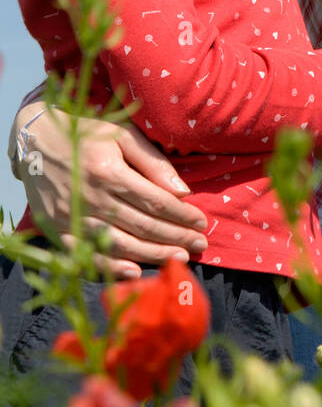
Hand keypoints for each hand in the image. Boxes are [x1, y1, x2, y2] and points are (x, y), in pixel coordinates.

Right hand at [13, 106, 207, 278]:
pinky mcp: (58, 230)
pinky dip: (112, 267)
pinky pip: (88, 255)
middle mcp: (91, 198)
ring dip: (153, 255)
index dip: (182, 215)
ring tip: (180, 258)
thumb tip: (183, 191)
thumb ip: (153, 162)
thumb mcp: (122, 136)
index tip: (201, 222)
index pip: (156, 202)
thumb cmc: (86, 135)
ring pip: (121, 244)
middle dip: (176, 237)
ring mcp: (73, 217)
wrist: (35, 142)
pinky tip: (136, 271)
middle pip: (143, 226)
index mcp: (109, 172)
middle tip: (200, 244)